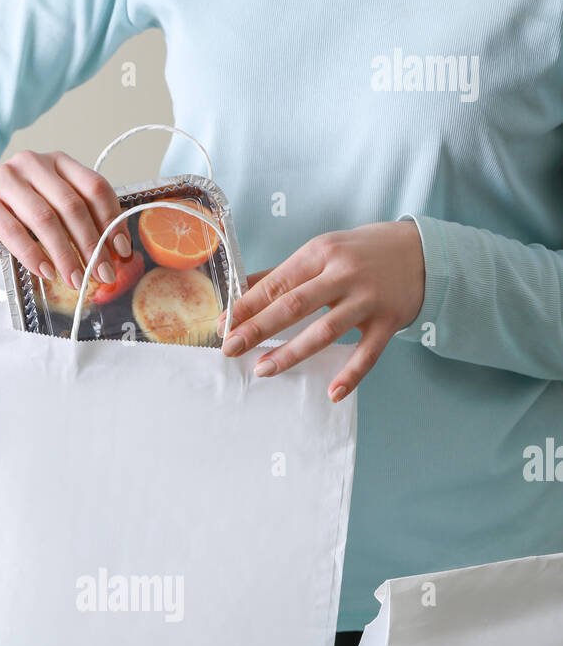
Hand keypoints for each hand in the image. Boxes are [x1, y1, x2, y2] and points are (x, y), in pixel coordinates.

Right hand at [0, 151, 131, 288]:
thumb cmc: (10, 209)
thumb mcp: (45, 207)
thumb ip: (73, 222)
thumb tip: (110, 257)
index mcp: (57, 162)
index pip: (94, 187)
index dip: (112, 220)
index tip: (122, 252)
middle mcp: (34, 163)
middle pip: (72, 205)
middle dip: (92, 245)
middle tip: (103, 275)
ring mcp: (6, 178)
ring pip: (45, 218)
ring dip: (65, 254)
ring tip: (75, 280)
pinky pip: (12, 229)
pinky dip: (31, 253)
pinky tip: (44, 271)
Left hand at [219, 221, 425, 399]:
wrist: (420, 252)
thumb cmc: (360, 253)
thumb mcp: (322, 251)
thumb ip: (282, 273)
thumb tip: (240, 290)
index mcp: (321, 252)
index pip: (278, 282)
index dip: (248, 305)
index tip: (223, 325)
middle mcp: (344, 274)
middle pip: (295, 305)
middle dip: (258, 328)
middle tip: (231, 349)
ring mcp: (368, 299)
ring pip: (325, 331)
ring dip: (292, 353)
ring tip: (264, 369)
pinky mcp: (388, 322)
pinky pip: (367, 354)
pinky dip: (351, 375)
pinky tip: (332, 394)